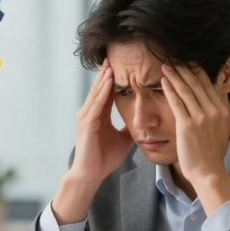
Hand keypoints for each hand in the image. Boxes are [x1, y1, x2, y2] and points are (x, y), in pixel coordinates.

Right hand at [52, 59, 132, 223]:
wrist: (91, 174)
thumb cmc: (104, 158)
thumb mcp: (123, 139)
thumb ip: (129, 128)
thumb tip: (143, 122)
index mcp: (98, 115)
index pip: (106, 92)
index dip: (113, 78)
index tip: (122, 65)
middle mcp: (90, 112)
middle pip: (99, 88)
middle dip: (106, 72)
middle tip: (113, 56)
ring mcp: (86, 117)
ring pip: (96, 93)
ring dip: (104, 79)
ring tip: (111, 64)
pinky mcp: (86, 124)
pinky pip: (96, 104)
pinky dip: (103, 92)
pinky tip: (109, 82)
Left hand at [160, 63, 229, 213]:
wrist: (208, 171)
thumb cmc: (211, 152)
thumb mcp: (220, 127)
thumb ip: (215, 110)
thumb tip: (213, 96)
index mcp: (222, 109)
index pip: (208, 84)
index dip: (196, 70)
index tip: (186, 61)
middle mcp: (213, 110)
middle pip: (197, 83)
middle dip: (184, 69)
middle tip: (172, 58)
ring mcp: (201, 117)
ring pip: (186, 90)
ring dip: (174, 75)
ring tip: (165, 66)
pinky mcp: (187, 125)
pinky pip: (177, 102)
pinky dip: (169, 89)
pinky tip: (163, 81)